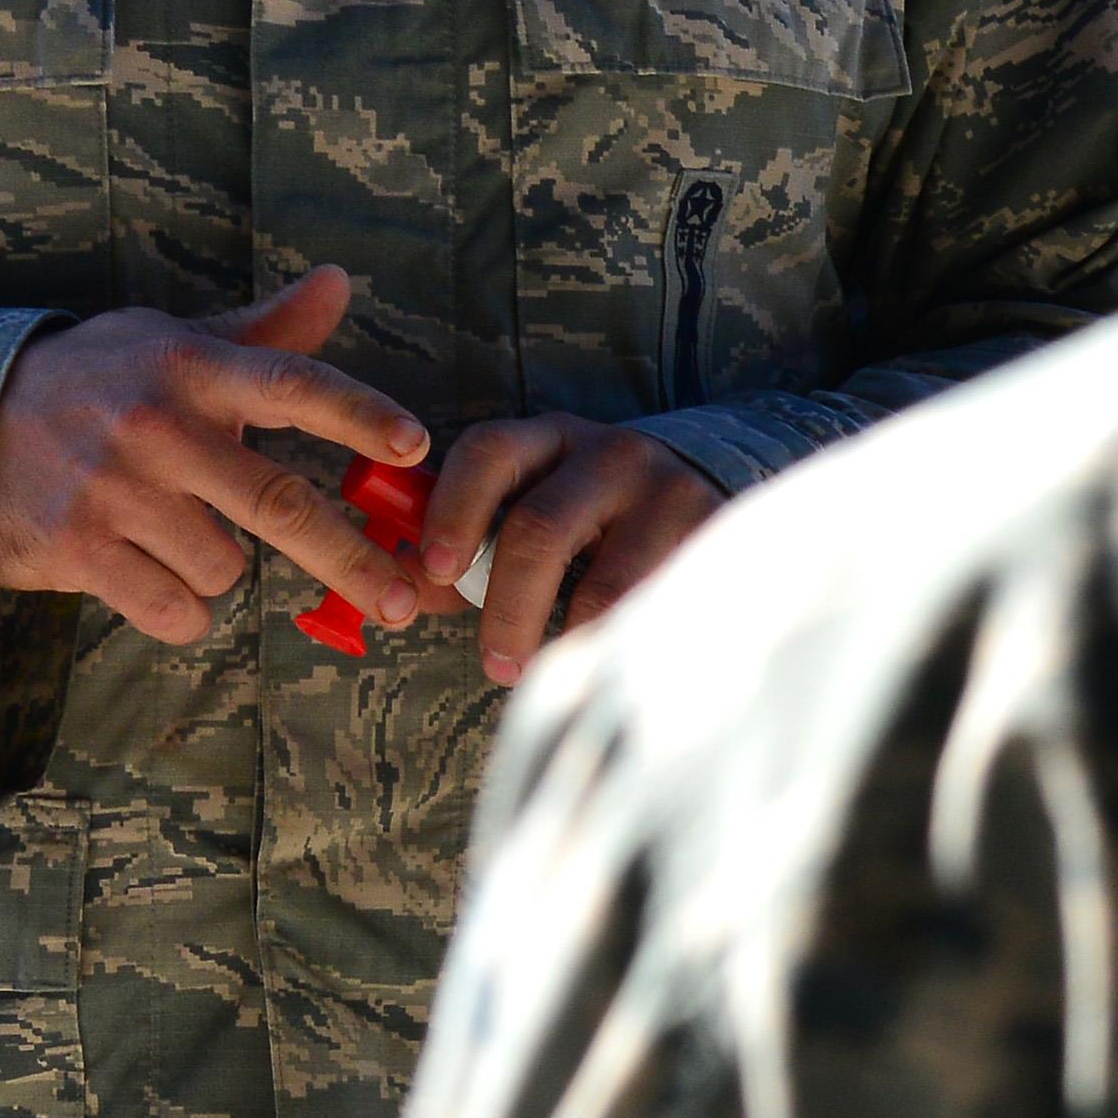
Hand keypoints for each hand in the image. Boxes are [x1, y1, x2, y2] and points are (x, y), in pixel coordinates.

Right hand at [0, 271, 444, 651]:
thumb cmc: (93, 381)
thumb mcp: (170, 340)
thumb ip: (262, 330)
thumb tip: (339, 283)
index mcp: (190, 368)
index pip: (291, 386)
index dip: (359, 415)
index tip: (416, 447)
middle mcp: (158, 428)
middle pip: (280, 503)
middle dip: (351, 560)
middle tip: (401, 602)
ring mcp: (117, 493)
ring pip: (224, 568)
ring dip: (219, 567)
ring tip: (175, 532)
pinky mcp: (80, 549)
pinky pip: (172, 609)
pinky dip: (178, 607)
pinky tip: (146, 572)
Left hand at [414, 417, 732, 689]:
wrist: (708, 493)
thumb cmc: (592, 520)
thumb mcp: (534, 512)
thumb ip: (467, 554)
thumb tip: (402, 595)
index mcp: (550, 438)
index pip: (489, 453)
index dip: (453, 509)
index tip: (435, 570)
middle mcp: (610, 454)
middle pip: (540, 527)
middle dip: (508, 605)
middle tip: (495, 663)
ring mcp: (667, 495)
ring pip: (606, 585)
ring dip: (567, 642)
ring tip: (552, 679)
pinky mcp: (714, 539)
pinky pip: (658, 610)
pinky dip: (624, 650)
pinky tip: (610, 673)